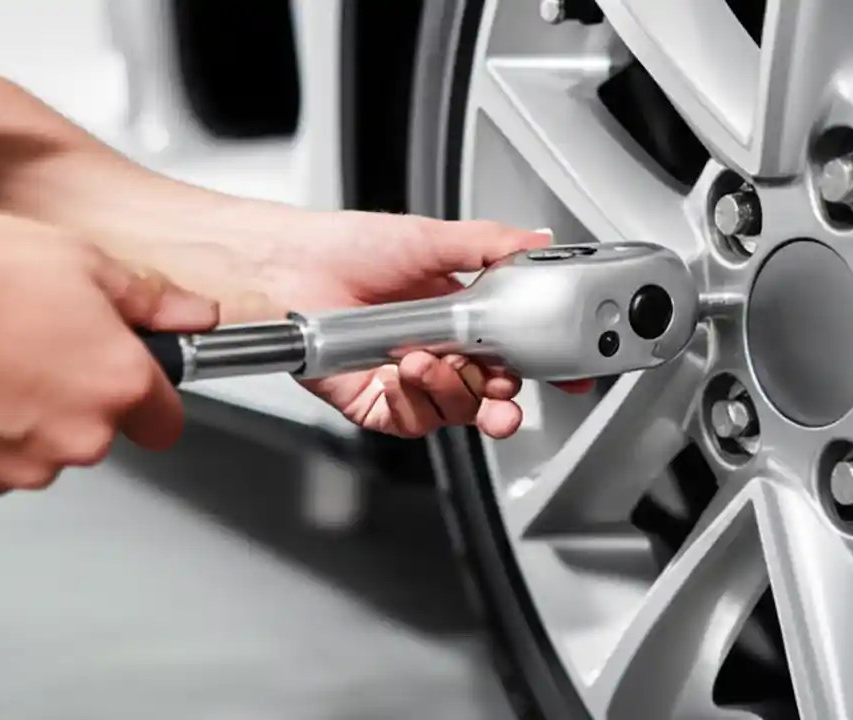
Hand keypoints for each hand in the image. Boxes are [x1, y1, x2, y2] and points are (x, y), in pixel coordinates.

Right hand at [0, 208, 217, 498]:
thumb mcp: (79, 260)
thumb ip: (149, 300)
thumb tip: (194, 313)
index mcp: (118, 383)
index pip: (166, 420)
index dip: (148, 397)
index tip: (129, 380)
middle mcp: (79, 436)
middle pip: (99, 433)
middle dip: (77, 398)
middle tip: (35, 345)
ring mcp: (22, 466)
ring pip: (43, 451)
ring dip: (26, 418)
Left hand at [104, 209, 592, 438]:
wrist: (282, 270)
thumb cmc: (340, 245)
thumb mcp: (429, 237)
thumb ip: (491, 245)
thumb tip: (538, 243)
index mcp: (458, 311)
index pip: (515, 348)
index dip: (544, 366)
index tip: (569, 376)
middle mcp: (437, 348)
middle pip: (492, 393)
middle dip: (506, 402)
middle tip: (506, 396)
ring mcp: (407, 378)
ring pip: (456, 410)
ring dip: (452, 392)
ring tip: (429, 361)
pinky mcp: (376, 401)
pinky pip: (411, 421)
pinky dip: (413, 402)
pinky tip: (400, 374)